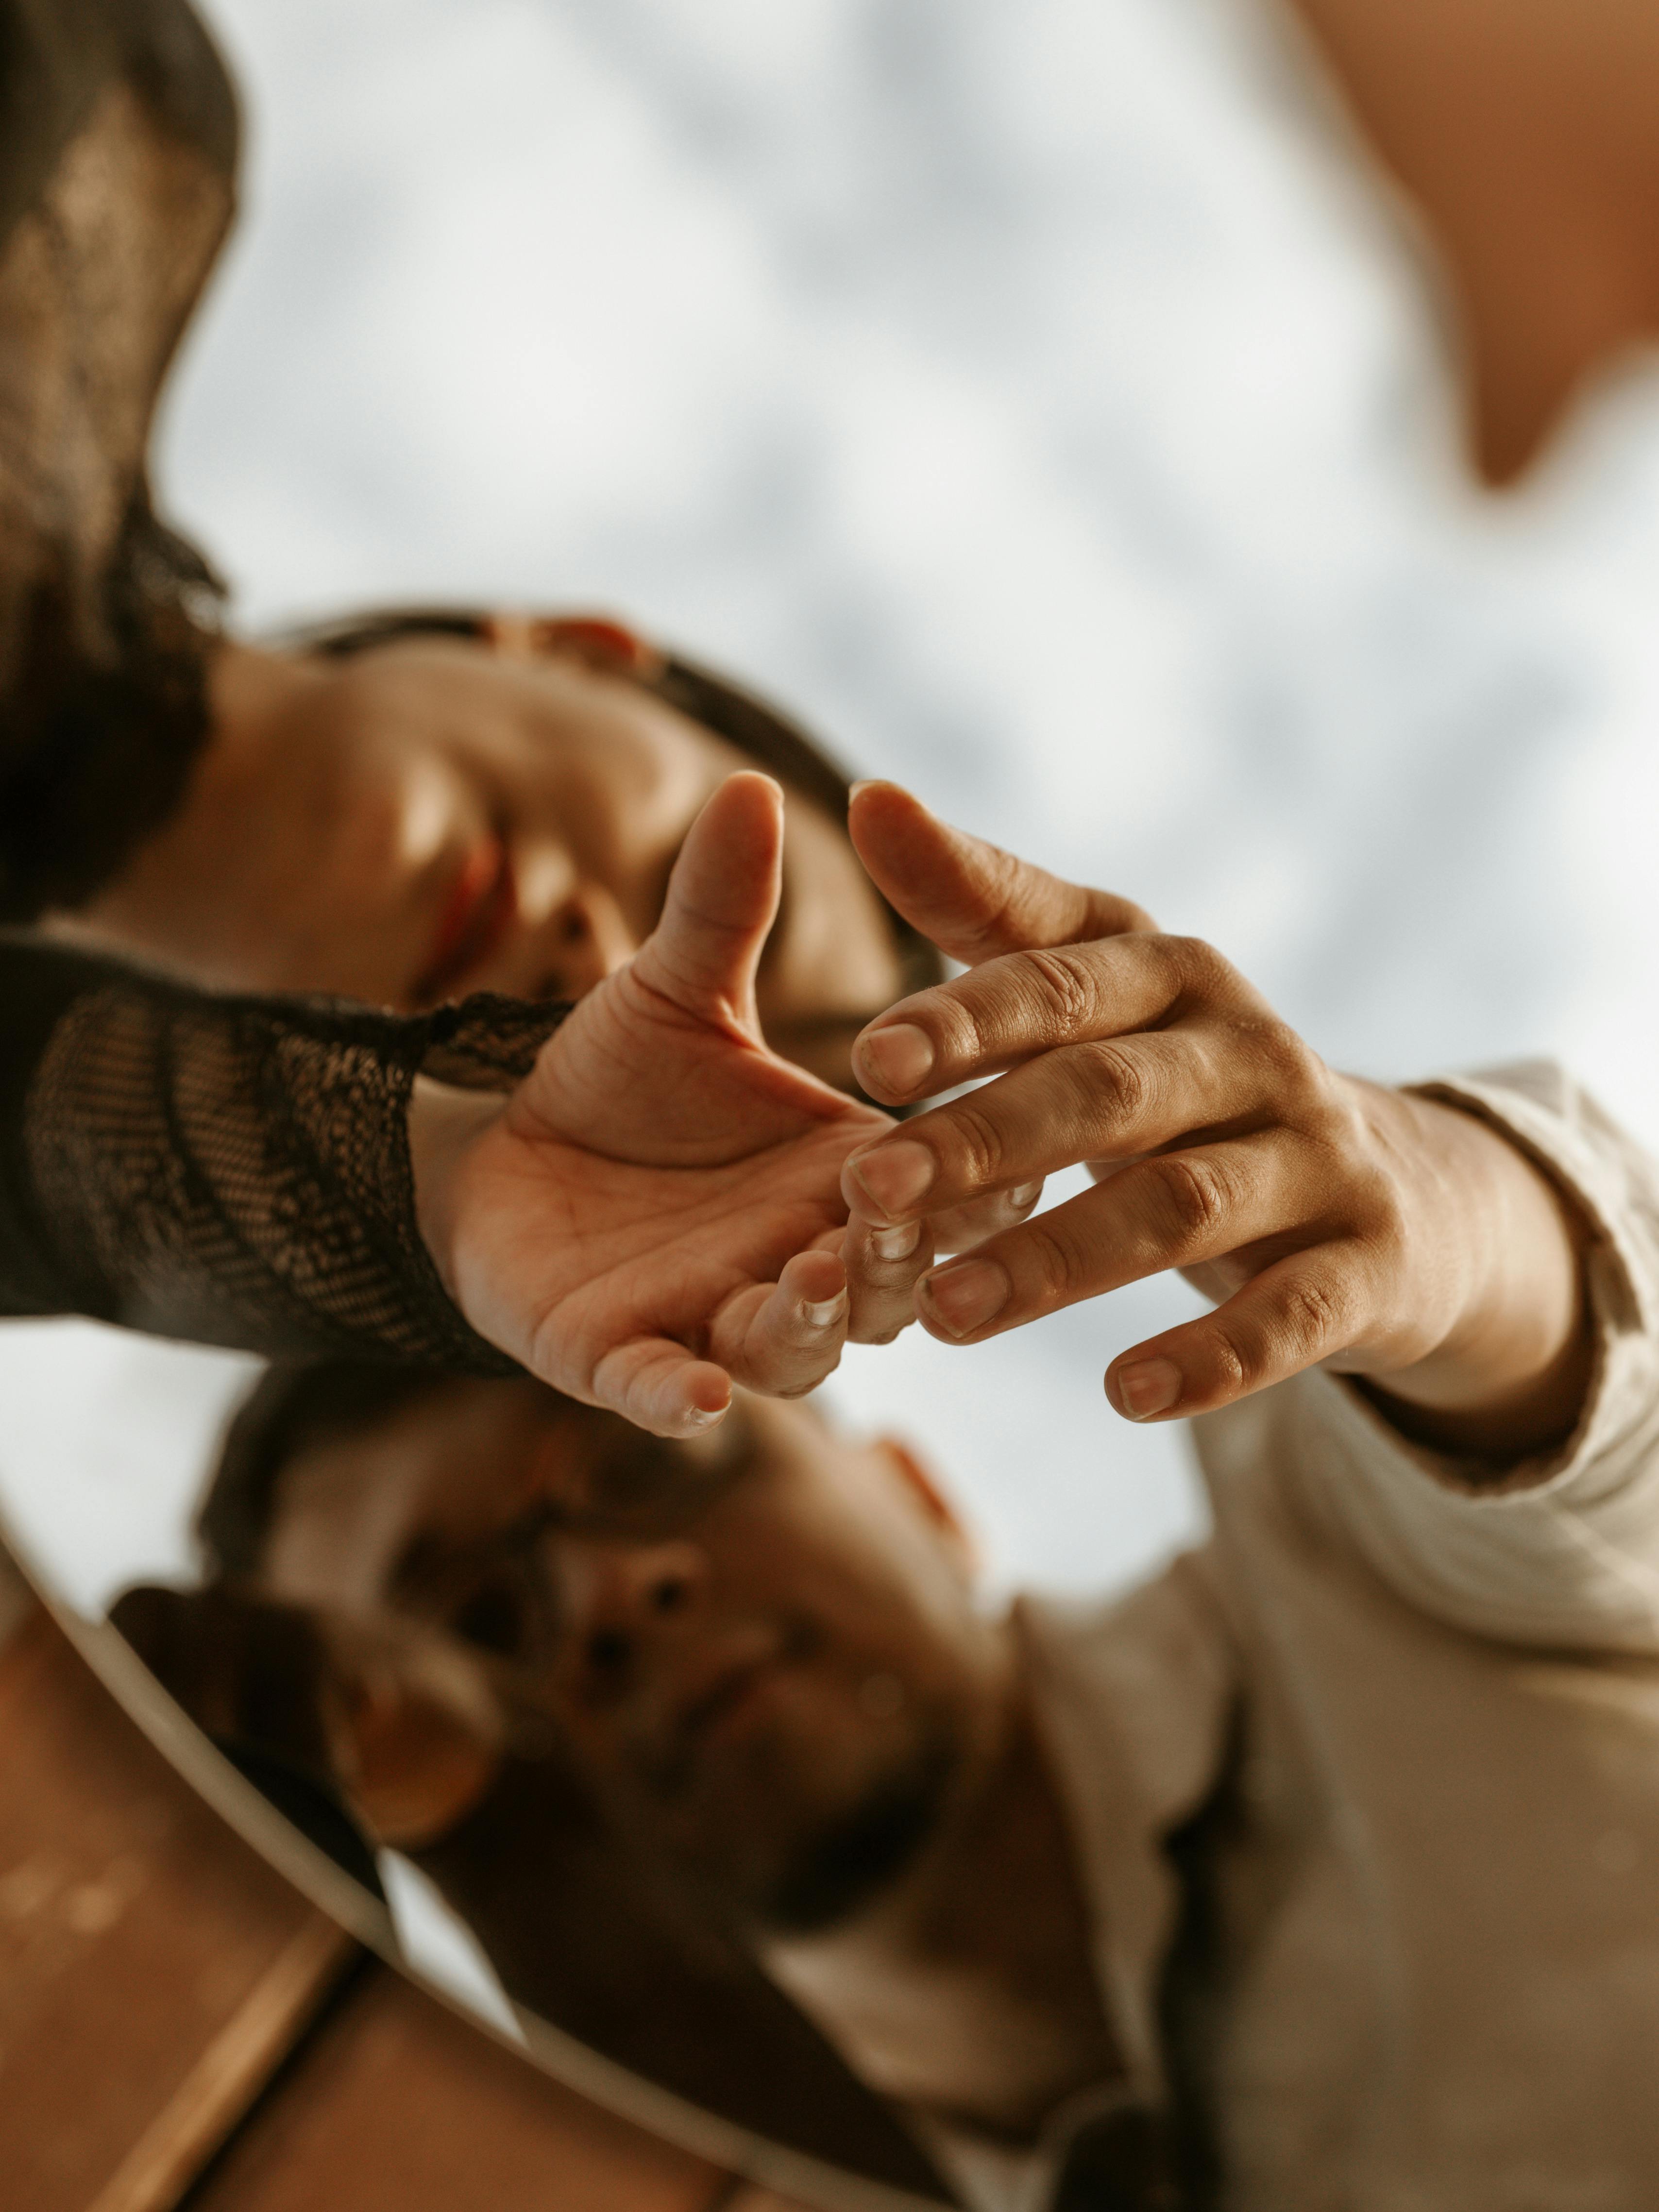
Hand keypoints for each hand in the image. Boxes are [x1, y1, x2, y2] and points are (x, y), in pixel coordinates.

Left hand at [411, 774, 927, 1437]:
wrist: (500, 1148)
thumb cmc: (622, 1078)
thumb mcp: (673, 989)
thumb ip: (720, 910)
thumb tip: (754, 783)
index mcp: (843, 1174)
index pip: (944, 1187)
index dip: (972, 1172)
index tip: (994, 1137)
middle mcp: (802, 1258)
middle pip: (888, 1286)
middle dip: (897, 1258)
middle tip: (886, 1212)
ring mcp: (717, 1317)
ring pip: (795, 1352)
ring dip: (809, 1329)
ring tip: (809, 1282)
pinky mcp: (626, 1358)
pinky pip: (664, 1391)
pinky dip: (681, 1400)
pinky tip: (698, 1399)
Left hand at [839, 783, 1588, 1454]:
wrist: (1393, 1193)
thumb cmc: (1186, 1079)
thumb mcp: (1102, 986)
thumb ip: (988, 909)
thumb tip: (871, 800)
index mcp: (1172, 976)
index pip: (1062, 979)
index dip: (969, 1017)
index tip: (868, 1056)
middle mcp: (1249, 1050)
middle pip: (1109, 1093)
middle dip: (986, 1142)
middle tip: (868, 1194)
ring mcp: (1315, 1159)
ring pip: (1180, 1209)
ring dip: (1058, 1260)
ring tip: (943, 1313)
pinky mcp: (1362, 1266)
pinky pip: (1289, 1315)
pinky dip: (1212, 1357)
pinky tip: (1125, 1398)